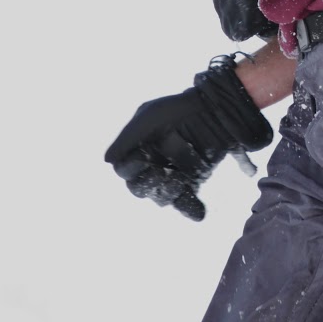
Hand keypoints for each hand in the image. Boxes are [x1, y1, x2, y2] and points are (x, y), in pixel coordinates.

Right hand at [103, 55, 273, 219]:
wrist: (215, 108)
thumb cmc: (178, 107)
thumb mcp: (150, 115)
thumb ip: (128, 136)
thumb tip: (107, 160)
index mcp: (137, 149)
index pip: (124, 169)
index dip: (130, 168)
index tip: (142, 159)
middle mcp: (152, 164)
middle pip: (139, 188)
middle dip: (147, 183)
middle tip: (162, 173)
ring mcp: (172, 174)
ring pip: (161, 197)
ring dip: (167, 193)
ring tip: (179, 180)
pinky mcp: (193, 180)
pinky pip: (187, 201)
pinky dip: (191, 209)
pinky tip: (199, 213)